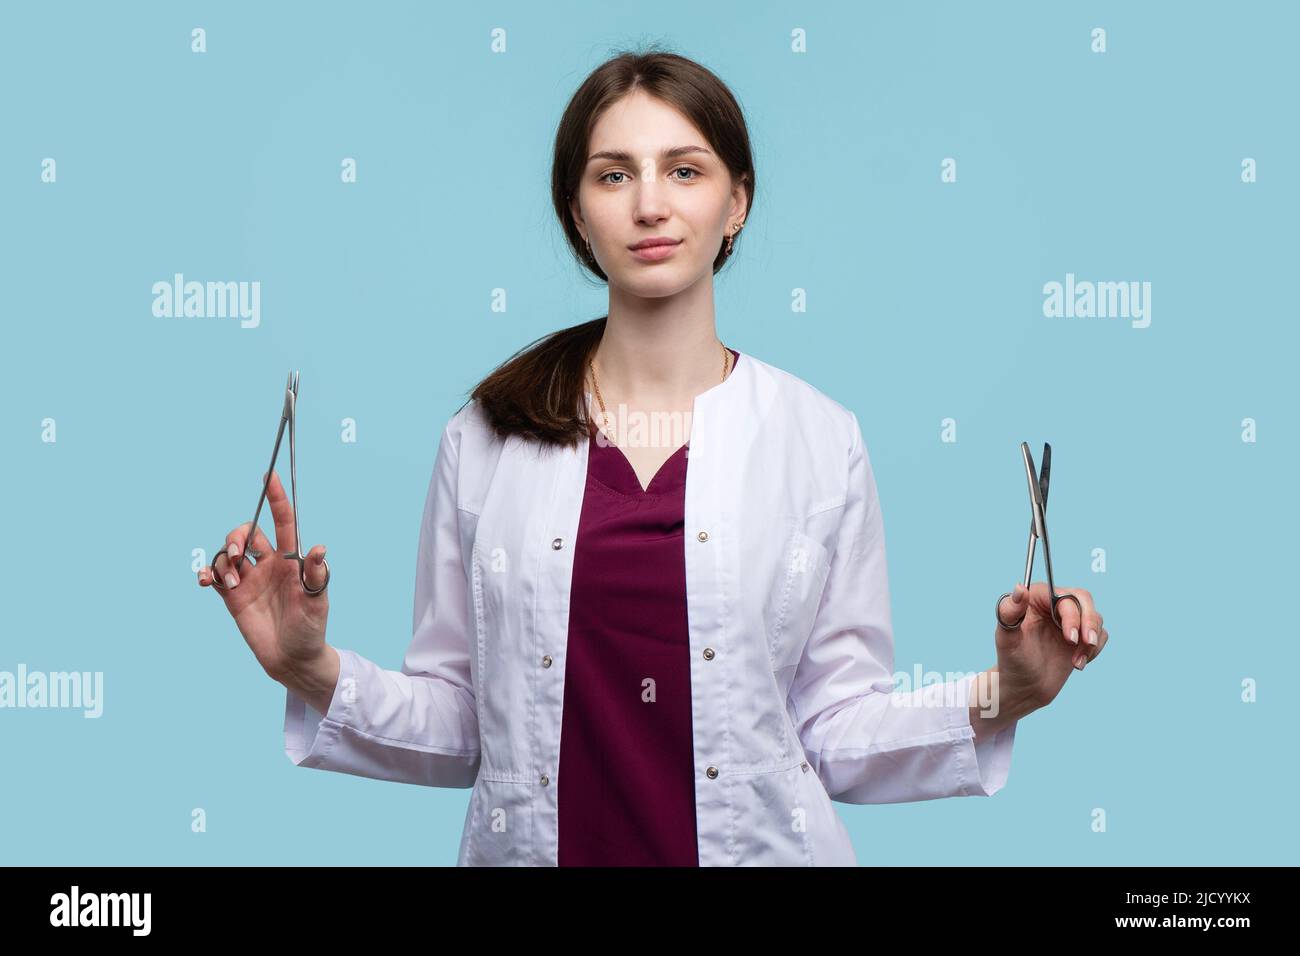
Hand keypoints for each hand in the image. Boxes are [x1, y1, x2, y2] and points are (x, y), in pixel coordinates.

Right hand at [197, 470, 331, 683]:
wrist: (292, 659)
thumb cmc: (311, 629)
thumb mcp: (317, 602)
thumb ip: (315, 575)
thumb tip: (320, 548)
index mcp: (291, 559)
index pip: (284, 522)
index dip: (277, 499)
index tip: (269, 475)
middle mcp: (269, 564)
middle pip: (246, 532)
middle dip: (236, 534)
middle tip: (237, 552)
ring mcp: (249, 579)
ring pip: (227, 552)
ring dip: (223, 560)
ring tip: (233, 583)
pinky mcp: (233, 596)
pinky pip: (214, 575)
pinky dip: (206, 573)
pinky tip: (205, 580)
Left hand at [993, 581, 1107, 712]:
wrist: (1025, 688)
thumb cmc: (1011, 662)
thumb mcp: (1007, 639)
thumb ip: (1009, 613)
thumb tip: (1019, 587)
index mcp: (1034, 598)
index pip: (1061, 595)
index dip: (1071, 614)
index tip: (1070, 638)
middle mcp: (1053, 604)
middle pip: (1083, 599)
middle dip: (1089, 622)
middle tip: (1088, 643)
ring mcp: (1069, 620)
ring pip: (1095, 617)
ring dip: (1091, 641)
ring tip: (1076, 663)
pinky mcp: (1081, 635)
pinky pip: (1100, 634)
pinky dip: (1094, 650)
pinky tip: (1078, 663)